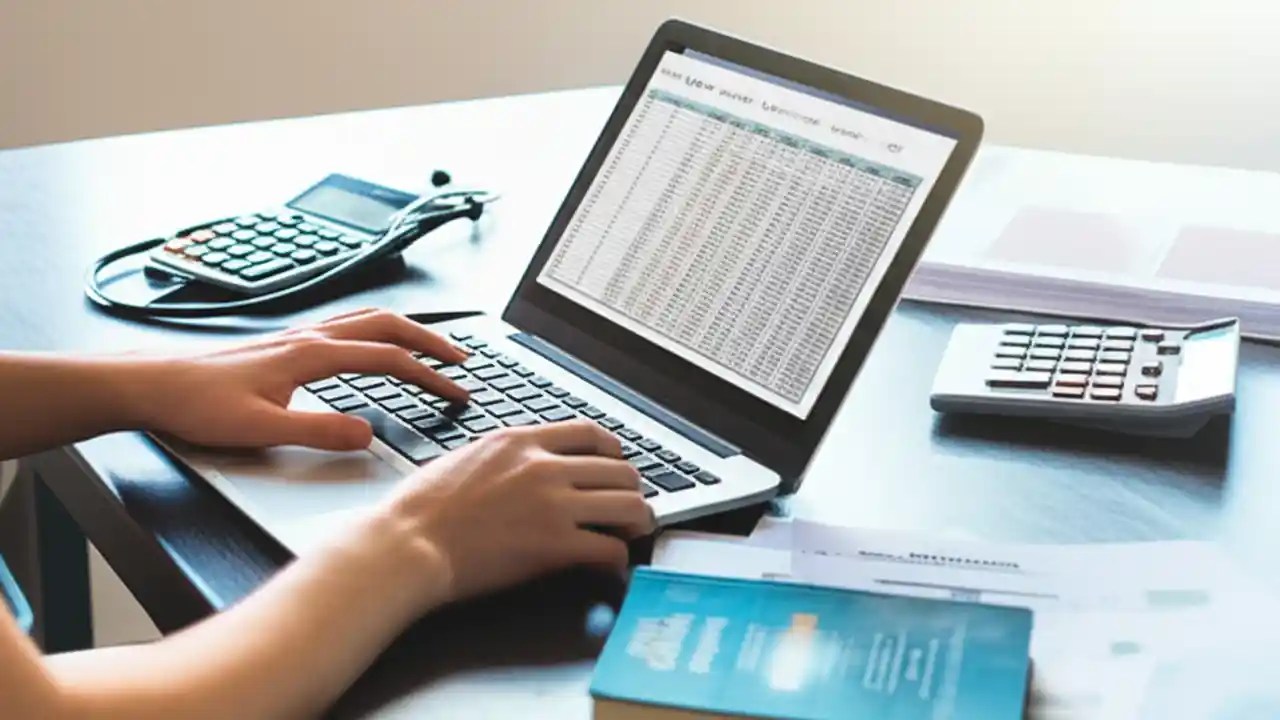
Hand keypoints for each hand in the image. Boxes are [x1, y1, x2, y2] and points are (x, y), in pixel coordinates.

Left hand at [137, 309, 468, 449]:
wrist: (154, 384)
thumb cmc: (198, 404)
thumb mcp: (261, 429)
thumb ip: (319, 430)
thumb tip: (368, 434)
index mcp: (311, 355)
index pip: (387, 359)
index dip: (428, 376)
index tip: (456, 392)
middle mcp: (309, 337)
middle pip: (386, 326)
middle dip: (430, 340)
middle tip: (461, 359)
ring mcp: (297, 336)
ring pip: (367, 319)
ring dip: (406, 329)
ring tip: (431, 345)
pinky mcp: (286, 343)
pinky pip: (346, 324)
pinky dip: (377, 328)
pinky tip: (374, 342)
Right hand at [380, 420, 654, 606]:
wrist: (406, 544)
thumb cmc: (419, 509)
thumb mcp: (466, 456)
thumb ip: (505, 455)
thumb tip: (524, 462)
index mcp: (520, 441)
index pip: (591, 433)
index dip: (614, 451)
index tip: (616, 464)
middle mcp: (544, 467)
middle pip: (619, 469)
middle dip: (631, 489)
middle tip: (629, 507)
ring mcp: (553, 506)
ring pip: (629, 504)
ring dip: (638, 520)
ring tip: (633, 533)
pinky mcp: (554, 546)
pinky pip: (611, 548)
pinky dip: (618, 558)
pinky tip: (609, 563)